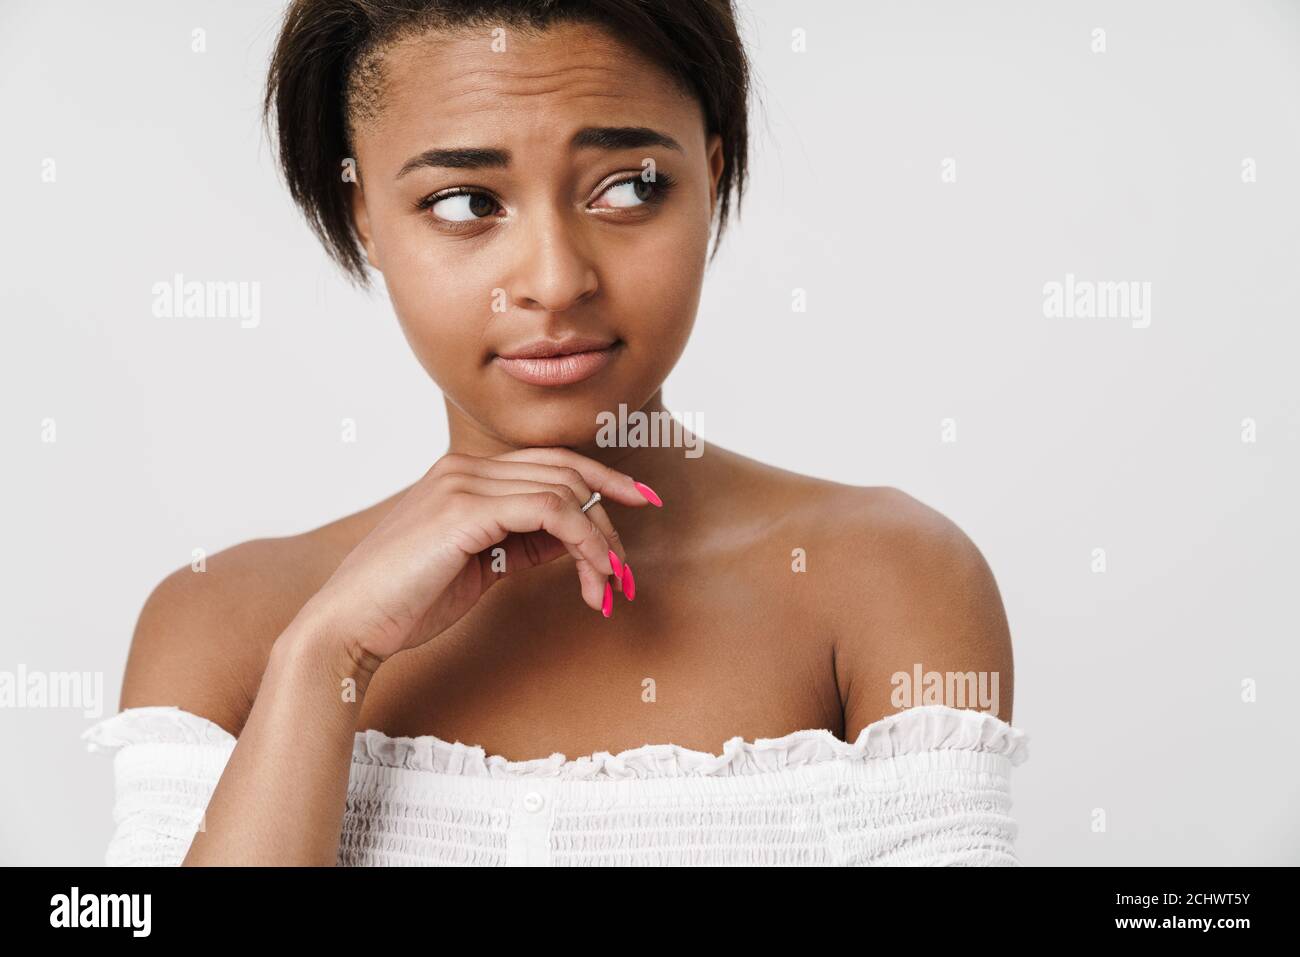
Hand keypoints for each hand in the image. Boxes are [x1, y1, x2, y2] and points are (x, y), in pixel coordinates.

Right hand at [300, 447, 659, 663]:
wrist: (350, 624)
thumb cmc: (408, 602)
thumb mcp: (481, 567)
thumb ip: (524, 543)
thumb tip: (577, 537)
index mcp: (464, 476)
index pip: (550, 463)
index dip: (601, 479)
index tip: (640, 502)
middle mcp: (464, 468)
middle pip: (565, 470)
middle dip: (611, 511)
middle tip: (629, 563)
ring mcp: (464, 484)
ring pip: (563, 491)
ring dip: (600, 541)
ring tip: (611, 585)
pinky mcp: (466, 510)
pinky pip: (550, 511)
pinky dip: (584, 542)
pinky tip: (592, 577)